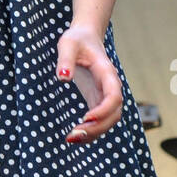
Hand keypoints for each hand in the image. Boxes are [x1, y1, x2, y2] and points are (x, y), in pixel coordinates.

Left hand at [57, 23, 123, 143]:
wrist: (85, 38)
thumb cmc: (77, 39)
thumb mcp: (68, 43)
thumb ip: (65, 59)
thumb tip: (62, 78)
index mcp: (107, 73)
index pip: (114, 96)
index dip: (104, 110)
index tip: (86, 118)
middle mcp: (110, 87)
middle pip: (114, 114)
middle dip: (97, 128)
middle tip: (73, 135)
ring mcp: (105, 96)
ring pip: (109, 121)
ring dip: (94, 133)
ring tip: (71, 138)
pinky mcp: (97, 100)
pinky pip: (100, 121)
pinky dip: (90, 131)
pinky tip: (74, 136)